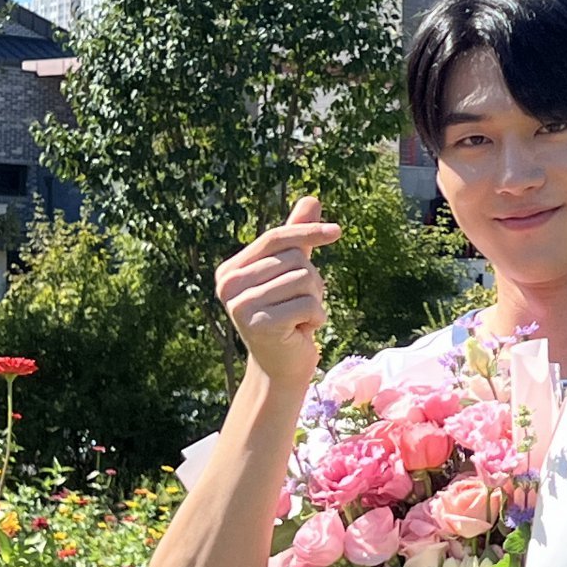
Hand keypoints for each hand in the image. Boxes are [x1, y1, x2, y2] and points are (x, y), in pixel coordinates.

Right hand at [215, 196, 340, 387]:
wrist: (281, 368)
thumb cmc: (287, 317)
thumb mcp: (291, 274)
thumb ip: (297, 238)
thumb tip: (312, 197)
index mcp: (230, 270)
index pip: (276, 238)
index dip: (308, 231)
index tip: (337, 232)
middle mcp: (228, 285)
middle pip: (295, 259)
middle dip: (312, 282)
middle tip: (300, 306)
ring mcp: (241, 306)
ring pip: (305, 281)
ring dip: (315, 301)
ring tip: (299, 319)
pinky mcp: (260, 325)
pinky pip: (308, 305)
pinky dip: (316, 319)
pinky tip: (301, 332)